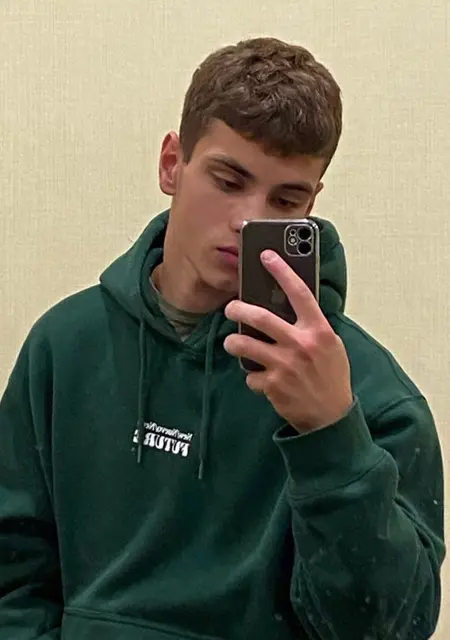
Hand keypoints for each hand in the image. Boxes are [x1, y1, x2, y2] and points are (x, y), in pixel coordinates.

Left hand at [224, 250, 352, 432]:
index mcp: (318, 331)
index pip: (299, 293)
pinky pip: (250, 375)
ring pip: (244, 344)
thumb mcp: (330, 346)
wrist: (331, 417)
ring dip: (233, 342)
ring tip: (233, 343)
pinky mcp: (273, 385)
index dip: (282, 271)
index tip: (266, 255)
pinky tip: (261, 379)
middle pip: (259, 317)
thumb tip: (286, 307)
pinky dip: (252, 376)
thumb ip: (311, 327)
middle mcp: (300, 345)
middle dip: (238, 309)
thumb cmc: (331, 377)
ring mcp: (284, 366)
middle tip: (231, 308)